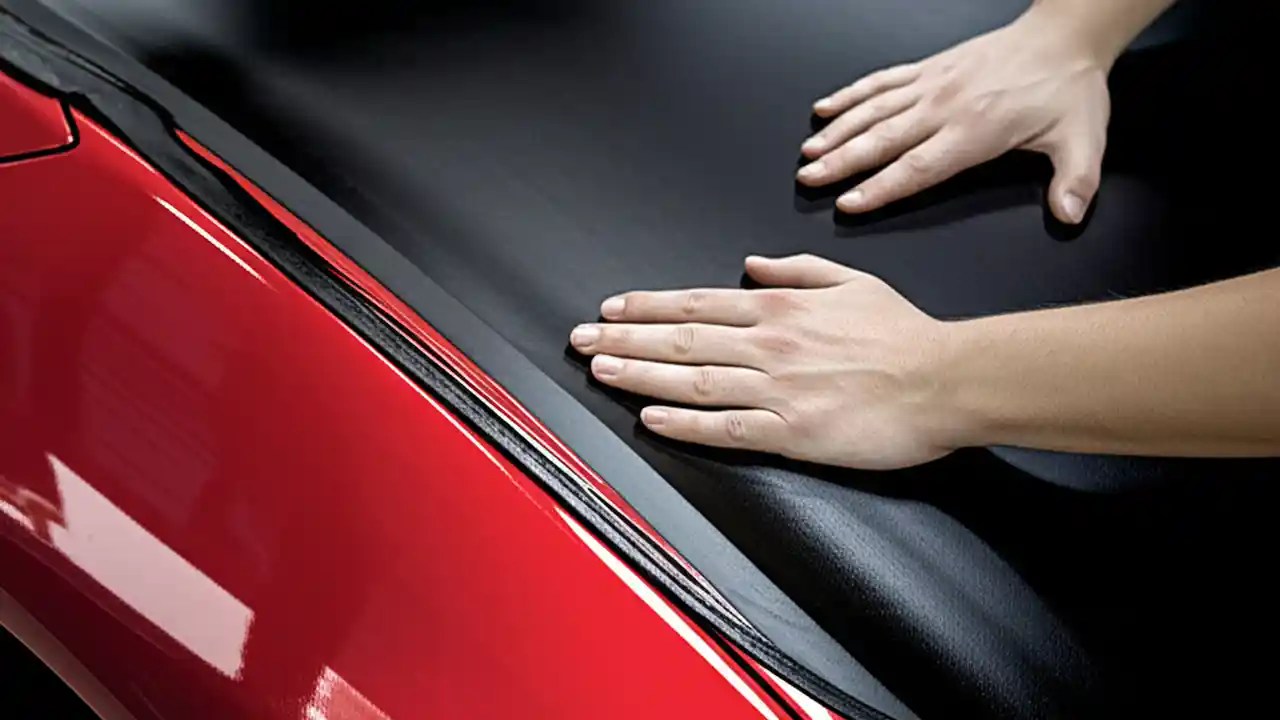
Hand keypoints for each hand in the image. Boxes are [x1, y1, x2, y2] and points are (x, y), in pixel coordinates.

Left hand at [569, 255, 962, 469]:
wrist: (947, 380)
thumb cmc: (905, 335)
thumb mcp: (851, 281)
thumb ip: (795, 270)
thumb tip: (750, 263)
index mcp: (780, 308)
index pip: (698, 302)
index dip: (648, 305)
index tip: (612, 307)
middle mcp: (768, 344)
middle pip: (681, 337)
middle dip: (624, 337)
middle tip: (581, 338)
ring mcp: (776, 389)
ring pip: (692, 379)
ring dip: (640, 374)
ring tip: (600, 370)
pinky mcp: (792, 433)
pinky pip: (726, 428)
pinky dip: (684, 424)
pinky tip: (651, 420)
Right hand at [798, 12, 1110, 223]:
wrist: (1064, 37)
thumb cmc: (1068, 88)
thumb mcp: (1083, 141)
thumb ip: (1075, 182)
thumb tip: (1070, 214)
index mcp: (975, 131)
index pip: (917, 167)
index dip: (880, 187)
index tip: (849, 203)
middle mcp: (946, 106)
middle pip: (883, 140)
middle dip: (841, 162)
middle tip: (809, 179)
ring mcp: (933, 84)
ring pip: (874, 110)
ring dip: (838, 132)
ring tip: (808, 152)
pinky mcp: (929, 68)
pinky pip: (882, 81)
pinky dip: (851, 95)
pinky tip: (826, 109)